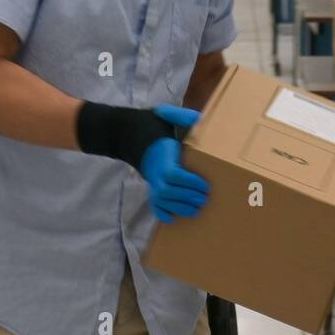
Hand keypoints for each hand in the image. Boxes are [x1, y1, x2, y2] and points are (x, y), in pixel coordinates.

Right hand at [75, 101, 210, 223]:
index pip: (174, 174)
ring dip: (180, 207)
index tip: (204, 185)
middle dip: (187, 197)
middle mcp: (155, 172)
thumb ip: (181, 116)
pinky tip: (172, 218)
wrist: (130, 134)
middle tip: (204, 198)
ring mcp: (152, 181)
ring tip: (197, 208)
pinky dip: (161, 214)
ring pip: (162, 200)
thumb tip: (198, 118)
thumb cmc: (155, 127)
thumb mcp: (166, 117)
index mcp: (162, 157)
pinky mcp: (150, 186)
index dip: (189, 182)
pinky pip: (153, 205)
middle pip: (169, 191)